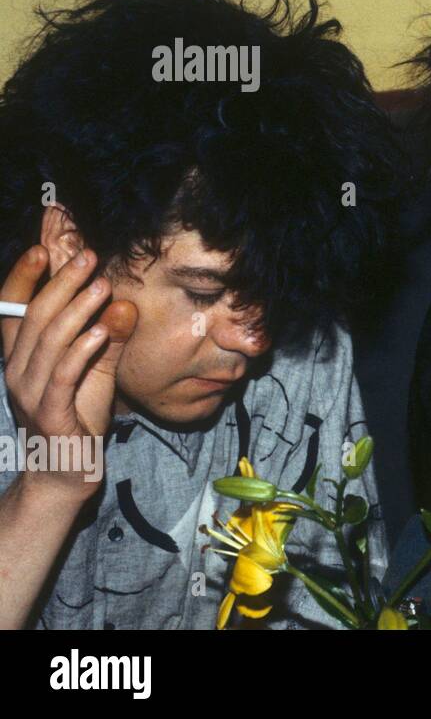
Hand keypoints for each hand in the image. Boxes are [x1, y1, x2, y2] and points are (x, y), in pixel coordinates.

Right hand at [1, 245, 136, 504]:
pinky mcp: (51, 414)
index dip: (23, 277)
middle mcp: (18, 371)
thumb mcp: (95, 371)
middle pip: (34, 316)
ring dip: (76, 310)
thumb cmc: (78, 418)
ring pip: (49, 341)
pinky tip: (101, 332)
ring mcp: (31, 393)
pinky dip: (81, 351)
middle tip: (88, 256)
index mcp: (21, 357)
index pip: (11, 310)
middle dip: (61, 282)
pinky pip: (63, 376)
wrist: (65, 475)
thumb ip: (108, 339)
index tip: (44, 248)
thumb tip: (125, 302)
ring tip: (102, 286)